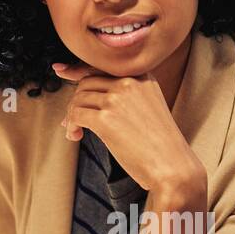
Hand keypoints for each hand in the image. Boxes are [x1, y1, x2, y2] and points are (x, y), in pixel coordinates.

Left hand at [51, 62, 205, 197]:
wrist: (173, 166)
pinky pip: (76, 115)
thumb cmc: (161, 145)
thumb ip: (126, 96)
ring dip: (71, 116)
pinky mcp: (106, 119)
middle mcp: (129, 82)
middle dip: (75, 101)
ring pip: (78, 99)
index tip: (61, 70)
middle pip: (87, 83)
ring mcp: (117, 99)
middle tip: (71, 120)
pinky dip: (71, 126)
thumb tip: (89, 97)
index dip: (78, 68)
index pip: (102, 67)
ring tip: (75, 132)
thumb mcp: (149, 108)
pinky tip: (76, 137)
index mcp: (142, 76)